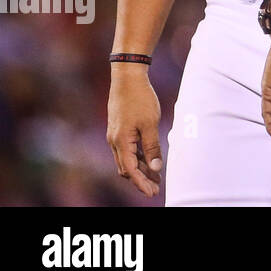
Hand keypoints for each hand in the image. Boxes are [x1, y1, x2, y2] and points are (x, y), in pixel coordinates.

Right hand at [106, 65, 163, 197]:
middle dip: (141, 179)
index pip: (131, 170)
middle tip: (156, 188)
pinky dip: (138, 157)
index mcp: (121, 142)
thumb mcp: (150, 124)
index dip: (141, 183)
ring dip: (140, 168)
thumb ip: (152, 147)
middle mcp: (114, 141)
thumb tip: (156, 168)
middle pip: (127, 168)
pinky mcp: (119, 129)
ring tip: (156, 177)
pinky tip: (149, 159)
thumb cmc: (140, 99)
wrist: (127, 78)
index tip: (152, 192)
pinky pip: (127, 149)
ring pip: (126, 159)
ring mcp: (115, 135)